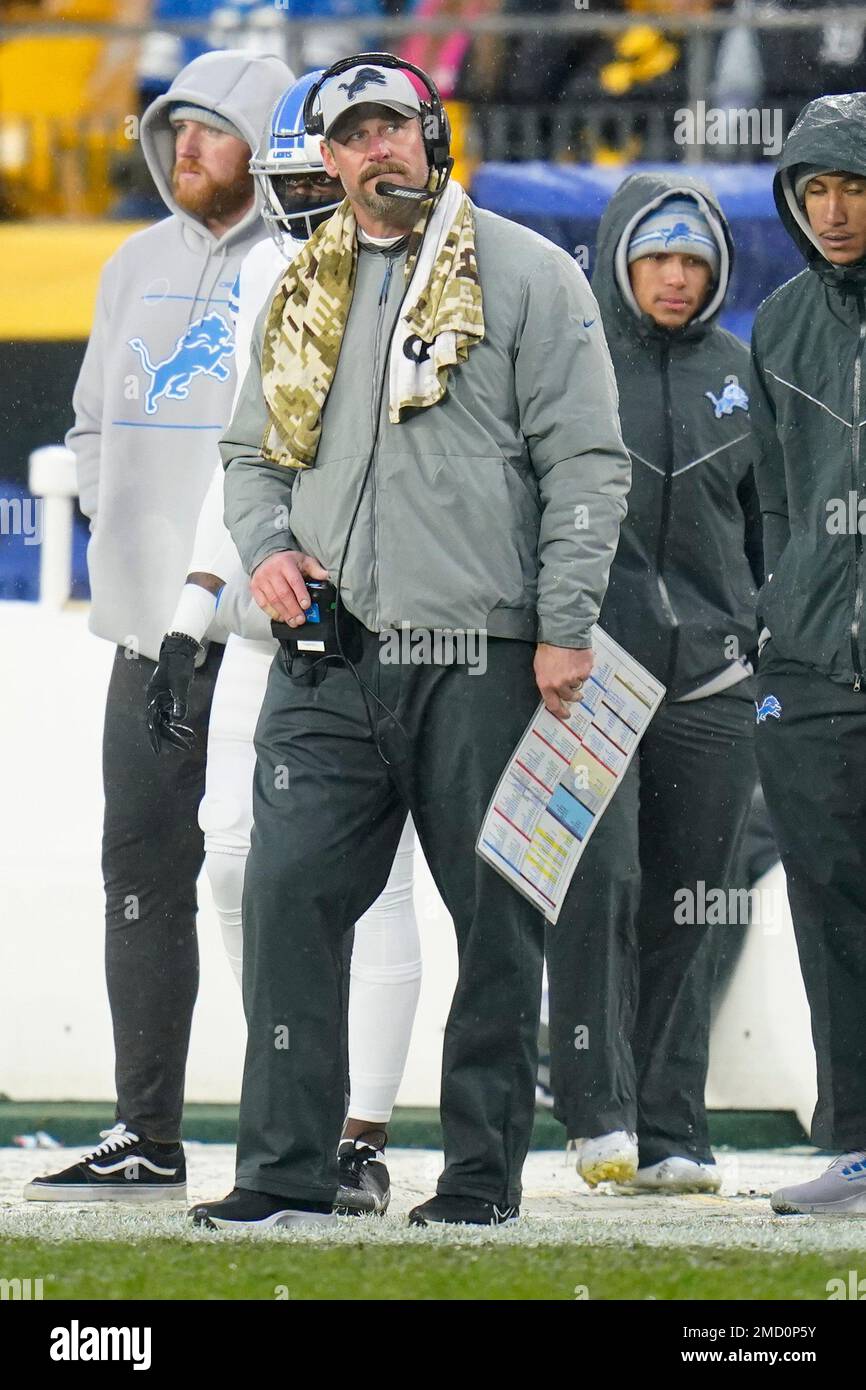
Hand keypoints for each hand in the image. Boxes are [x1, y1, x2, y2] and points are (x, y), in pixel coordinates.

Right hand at [146, 633, 198, 754]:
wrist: (180, 651)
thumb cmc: (179, 666)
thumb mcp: (180, 685)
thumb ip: (179, 701)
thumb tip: (178, 719)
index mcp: (153, 698)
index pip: (153, 723)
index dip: (155, 738)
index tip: (158, 752)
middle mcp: (155, 701)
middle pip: (161, 724)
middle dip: (172, 737)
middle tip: (185, 748)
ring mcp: (162, 700)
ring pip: (167, 721)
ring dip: (177, 731)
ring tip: (190, 741)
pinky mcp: (170, 697)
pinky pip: (173, 714)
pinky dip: (181, 723)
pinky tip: (189, 731)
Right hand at [251, 550, 328, 625]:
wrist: (265, 557)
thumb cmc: (286, 561)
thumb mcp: (302, 560)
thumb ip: (314, 568)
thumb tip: (325, 575)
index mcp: (286, 564)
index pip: (294, 581)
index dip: (301, 594)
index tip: (306, 605)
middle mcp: (272, 572)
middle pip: (283, 594)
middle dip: (293, 609)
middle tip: (301, 619)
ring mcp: (261, 580)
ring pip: (273, 601)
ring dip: (285, 614)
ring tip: (293, 622)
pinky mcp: (255, 588)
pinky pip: (263, 603)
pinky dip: (273, 613)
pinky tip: (282, 618)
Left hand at [534, 642, 593, 718]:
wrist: (561, 634)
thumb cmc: (548, 649)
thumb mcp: (540, 667)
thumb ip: (546, 681)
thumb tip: (552, 692)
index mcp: (547, 685)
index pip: (554, 705)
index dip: (561, 712)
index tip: (566, 715)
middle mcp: (561, 684)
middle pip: (570, 697)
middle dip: (573, 696)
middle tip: (576, 694)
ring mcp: (574, 678)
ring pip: (578, 684)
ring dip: (577, 679)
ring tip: (572, 666)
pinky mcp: (585, 670)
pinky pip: (586, 674)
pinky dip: (583, 669)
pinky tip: (578, 660)